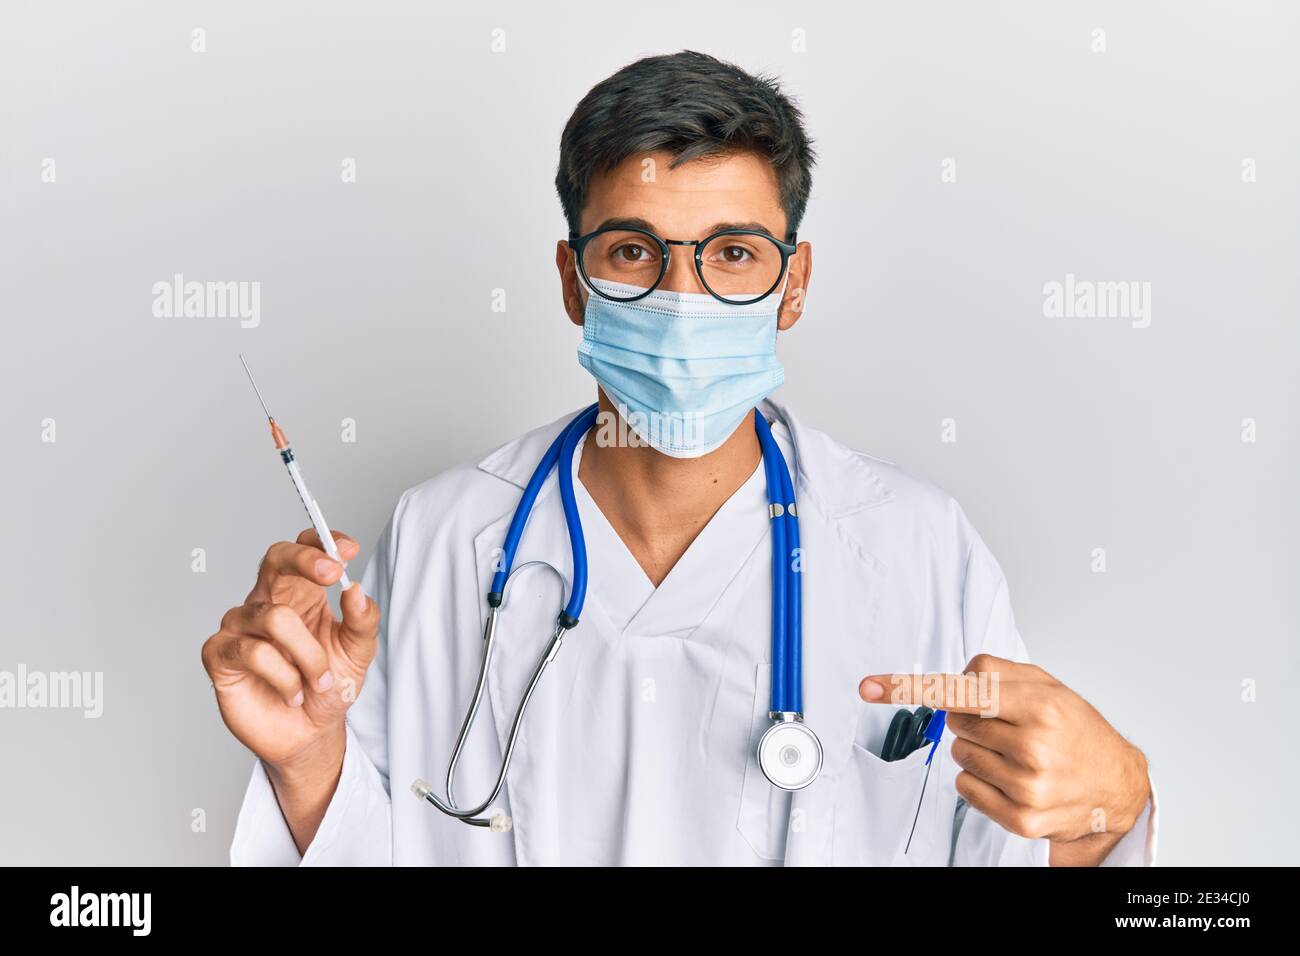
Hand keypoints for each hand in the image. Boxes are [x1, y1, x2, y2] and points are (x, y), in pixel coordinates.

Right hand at [202, 529, 379, 779]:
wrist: (309, 734)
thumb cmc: (328, 687)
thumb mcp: (358, 653)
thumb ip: (362, 620)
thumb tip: (357, 590)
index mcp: (302, 594)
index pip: (304, 550)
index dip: (322, 542)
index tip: (349, 550)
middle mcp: (269, 602)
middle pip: (274, 558)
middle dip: (304, 560)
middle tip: (334, 574)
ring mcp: (241, 626)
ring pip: (275, 618)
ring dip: (308, 655)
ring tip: (318, 681)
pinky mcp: (220, 654)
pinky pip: (253, 652)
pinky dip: (284, 677)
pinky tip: (292, 692)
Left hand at [859, 654, 1149, 864]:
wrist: (1116, 785)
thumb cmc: (1076, 729)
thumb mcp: (1046, 684)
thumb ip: (994, 673)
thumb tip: (946, 681)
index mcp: (1042, 707)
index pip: (961, 690)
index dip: (910, 687)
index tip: (872, 686)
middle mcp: (1035, 748)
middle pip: (955, 722)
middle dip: (972, 719)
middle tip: (1009, 725)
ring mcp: (1027, 787)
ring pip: (958, 755)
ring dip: (978, 751)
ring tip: (1016, 753)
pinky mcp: (1020, 819)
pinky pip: (964, 788)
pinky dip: (979, 780)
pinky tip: (1012, 778)